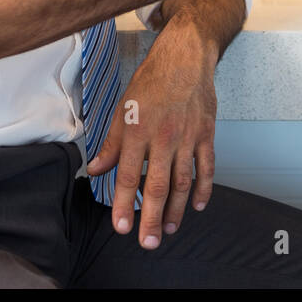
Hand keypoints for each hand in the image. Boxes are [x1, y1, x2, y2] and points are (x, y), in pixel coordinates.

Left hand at [87, 16, 219, 248]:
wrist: (185, 58)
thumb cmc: (151, 83)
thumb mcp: (122, 110)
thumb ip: (111, 144)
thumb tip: (95, 169)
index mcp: (137, 131)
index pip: (127, 175)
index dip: (123, 203)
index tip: (120, 226)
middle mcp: (163, 137)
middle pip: (157, 185)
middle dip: (151, 217)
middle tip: (148, 242)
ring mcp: (187, 137)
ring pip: (182, 181)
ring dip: (176, 209)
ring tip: (169, 229)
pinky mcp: (206, 134)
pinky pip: (206, 166)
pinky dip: (203, 188)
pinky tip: (196, 205)